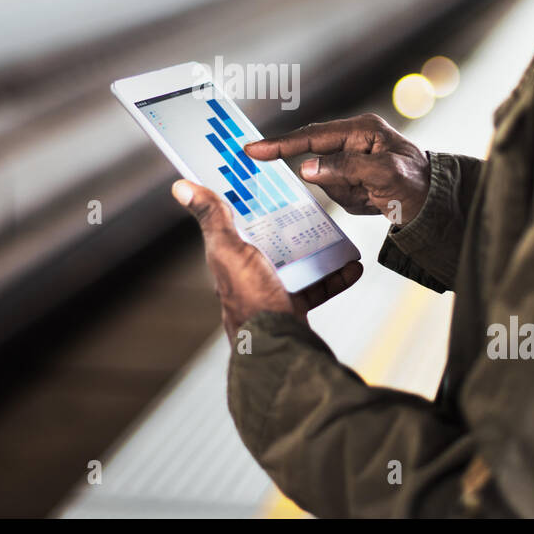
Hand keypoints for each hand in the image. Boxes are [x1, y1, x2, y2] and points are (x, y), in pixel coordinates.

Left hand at [172, 179, 362, 338]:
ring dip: (315, 248)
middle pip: (267, 241)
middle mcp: (246, 277)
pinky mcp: (293, 309)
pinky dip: (334, 277)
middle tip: (305, 201)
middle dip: (286, 223)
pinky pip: (317, 288)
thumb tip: (182, 187)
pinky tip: (351, 266)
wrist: (279, 352)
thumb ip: (213, 220)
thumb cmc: (251, 303)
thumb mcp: (230, 252)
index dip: (243, 202)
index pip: (232, 223)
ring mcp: (270, 294)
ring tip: (331, 231)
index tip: (260, 181)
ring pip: (295, 263)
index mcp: (228, 260)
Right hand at [243, 113, 430, 227]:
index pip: (312, 135)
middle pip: (318, 159)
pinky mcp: (354, 178)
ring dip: (348, 194)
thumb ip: (343, 168)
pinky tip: (375, 200)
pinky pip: (338, 193)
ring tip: (376, 196)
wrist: (438, 206)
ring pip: (327, 181)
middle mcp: (354, 140)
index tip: (253, 149)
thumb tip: (306, 167)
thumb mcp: (384, 175)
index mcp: (361, 130)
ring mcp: (353, 160)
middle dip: (335, 181)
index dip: (281, 143)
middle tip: (353, 189)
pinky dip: (355, 201)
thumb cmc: (417, 184)